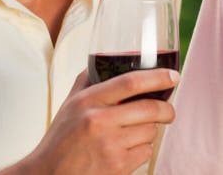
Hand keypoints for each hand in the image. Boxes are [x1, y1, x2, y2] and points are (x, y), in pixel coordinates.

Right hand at [6, 68, 178, 174]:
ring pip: (150, 131)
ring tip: (132, 133)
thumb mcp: (70, 103)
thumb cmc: (61, 138)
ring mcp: (110, 145)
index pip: (130, 82)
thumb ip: (88, 80)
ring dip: (149, 131)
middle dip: (167, 109)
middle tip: (169, 111)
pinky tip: (126, 149)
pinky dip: (143, 150)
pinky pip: (146, 152)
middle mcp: (99, 121)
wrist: (49, 174)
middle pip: (149, 108)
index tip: (173, 76)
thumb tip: (108, 59)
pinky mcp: (117, 167)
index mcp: (88, 100)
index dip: (157, 77)